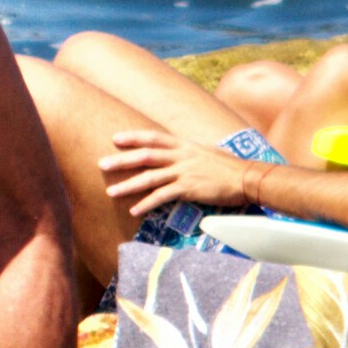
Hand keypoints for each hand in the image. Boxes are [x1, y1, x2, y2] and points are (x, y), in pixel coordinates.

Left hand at [96, 128, 252, 220]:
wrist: (246, 177)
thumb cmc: (228, 166)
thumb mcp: (205, 152)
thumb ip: (188, 153)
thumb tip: (177, 154)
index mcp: (184, 145)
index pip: (154, 137)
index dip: (133, 137)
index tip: (115, 138)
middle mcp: (181, 156)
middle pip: (145, 156)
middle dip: (121, 160)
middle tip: (101, 164)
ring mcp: (184, 172)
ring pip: (150, 177)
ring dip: (128, 185)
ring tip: (111, 191)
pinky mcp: (189, 189)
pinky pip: (163, 196)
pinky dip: (147, 203)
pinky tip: (134, 210)